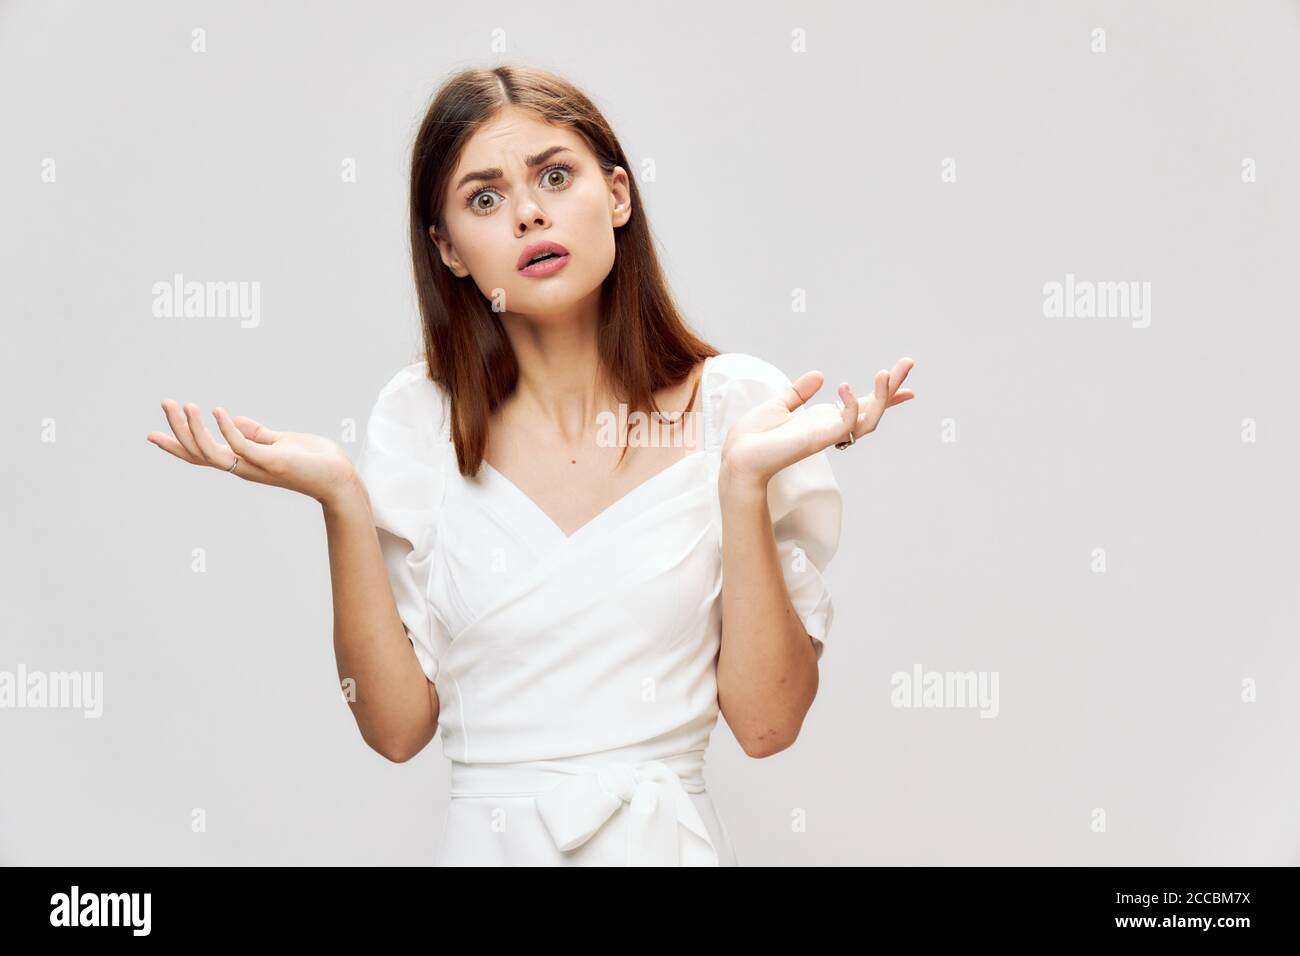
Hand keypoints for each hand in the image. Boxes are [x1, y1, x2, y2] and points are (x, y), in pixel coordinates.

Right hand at [147, 399, 358, 505]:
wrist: (340, 478)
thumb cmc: (313, 461)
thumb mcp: (279, 442)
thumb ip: (255, 433)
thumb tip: (231, 421)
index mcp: (243, 462)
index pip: (202, 455)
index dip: (178, 445)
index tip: (152, 434)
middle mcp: (244, 468)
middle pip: (199, 453)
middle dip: (179, 430)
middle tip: (165, 404)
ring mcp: (257, 466)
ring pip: (214, 452)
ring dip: (196, 429)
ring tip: (185, 405)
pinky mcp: (273, 462)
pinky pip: (243, 446)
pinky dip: (228, 429)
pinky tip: (218, 411)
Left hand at [720, 357, 914, 484]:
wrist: (738, 456)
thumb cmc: (754, 437)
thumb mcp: (779, 405)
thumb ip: (799, 392)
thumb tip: (819, 374)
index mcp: (824, 420)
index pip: (863, 405)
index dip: (884, 393)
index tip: (901, 375)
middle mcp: (831, 429)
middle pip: (874, 410)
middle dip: (893, 388)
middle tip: (908, 363)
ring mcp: (828, 435)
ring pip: (870, 419)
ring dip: (882, 396)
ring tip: (885, 372)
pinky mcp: (820, 440)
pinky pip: (846, 424)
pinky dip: (850, 406)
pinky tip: (844, 387)